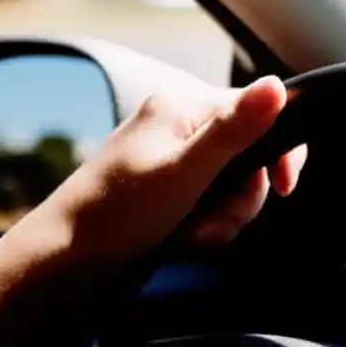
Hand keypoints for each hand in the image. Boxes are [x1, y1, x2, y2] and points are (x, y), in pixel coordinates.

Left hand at [8, 75, 305, 261]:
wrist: (62, 261)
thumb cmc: (117, 215)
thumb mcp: (184, 172)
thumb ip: (234, 131)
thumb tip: (278, 84)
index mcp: (183, 104)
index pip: (261, 111)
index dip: (279, 152)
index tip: (283, 188)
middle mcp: (181, 122)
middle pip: (252, 152)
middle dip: (243, 197)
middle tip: (214, 223)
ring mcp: (174, 154)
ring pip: (235, 181)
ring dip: (225, 215)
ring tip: (194, 234)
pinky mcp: (169, 184)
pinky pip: (213, 197)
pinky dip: (208, 222)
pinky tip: (185, 236)